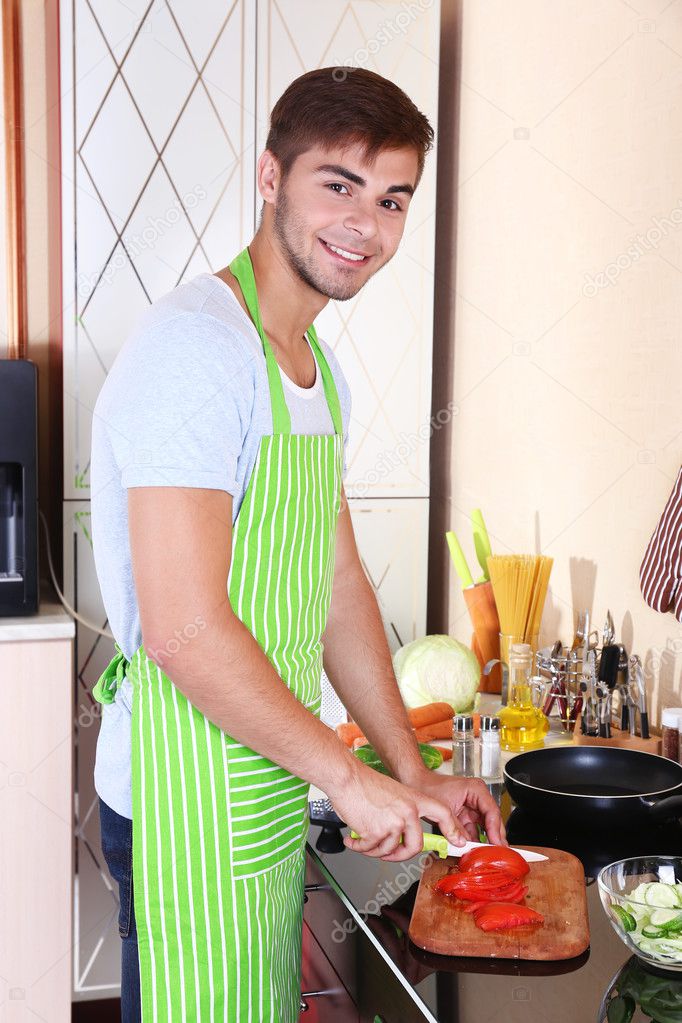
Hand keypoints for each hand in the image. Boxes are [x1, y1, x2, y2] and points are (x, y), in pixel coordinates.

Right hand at [327, 761, 470, 861]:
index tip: (458, 841)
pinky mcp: (376, 832)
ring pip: (388, 851)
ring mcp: (393, 823)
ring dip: (373, 850)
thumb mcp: (394, 793)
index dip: (452, 829)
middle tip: (391, 854)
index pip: (443, 813)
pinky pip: (370, 850)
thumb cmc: (364, 784)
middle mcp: (407, 811)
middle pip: (415, 846)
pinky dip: (358, 847)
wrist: (346, 777)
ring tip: (362, 838)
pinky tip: (352, 839)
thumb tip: (402, 836)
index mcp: (414, 800)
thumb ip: (403, 813)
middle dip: (401, 856)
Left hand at [408, 771, 506, 845]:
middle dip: (495, 837)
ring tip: (488, 854)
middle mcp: (477, 797)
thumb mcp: (443, 808)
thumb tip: (464, 843)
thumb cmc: (428, 786)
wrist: (416, 783)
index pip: (491, 811)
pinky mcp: (466, 816)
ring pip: (485, 827)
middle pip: (492, 820)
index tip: (497, 843)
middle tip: (498, 853)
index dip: (495, 829)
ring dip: (486, 841)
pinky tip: (476, 851)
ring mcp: (472, 807)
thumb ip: (455, 827)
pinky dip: (475, 840)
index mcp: (476, 789)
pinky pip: (474, 830)